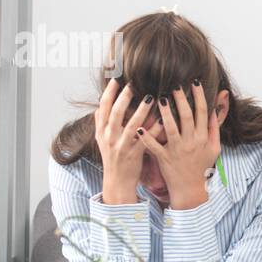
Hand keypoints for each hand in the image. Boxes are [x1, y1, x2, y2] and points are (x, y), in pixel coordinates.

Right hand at [94, 78, 155, 204]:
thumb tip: (99, 107)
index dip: (108, 93)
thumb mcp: (101, 141)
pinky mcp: (134, 155)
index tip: (115, 79)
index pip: (102, 108)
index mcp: (101, 132)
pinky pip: (146, 140)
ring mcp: (122, 146)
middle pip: (115, 114)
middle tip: (133, 84)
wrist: (117, 182)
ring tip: (151, 98)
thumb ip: (101, 124)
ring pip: (131, 126)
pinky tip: (162, 119)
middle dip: (124, 98)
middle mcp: (109, 138)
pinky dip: (154, 129)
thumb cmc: (113, 159)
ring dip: (141, 111)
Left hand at [139, 81, 220, 209]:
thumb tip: (214, 111)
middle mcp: (191, 142)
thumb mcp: (214, 149)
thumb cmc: (201, 167)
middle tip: (174, 85)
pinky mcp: (165, 158)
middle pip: (187, 116)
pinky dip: (147, 138)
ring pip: (171, 128)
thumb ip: (214, 129)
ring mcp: (178, 150)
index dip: (199, 96)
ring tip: (157, 97)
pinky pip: (155, 146)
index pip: (203, 113)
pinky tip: (140, 127)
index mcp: (203, 138)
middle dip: (181, 99)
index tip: (194, 82)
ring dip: (164, 112)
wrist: (191, 190)